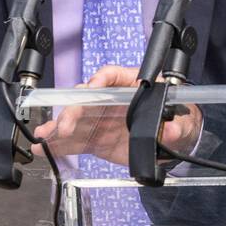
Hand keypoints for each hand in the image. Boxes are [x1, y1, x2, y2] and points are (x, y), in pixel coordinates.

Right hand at [30, 66, 202, 165]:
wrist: (174, 140)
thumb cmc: (178, 119)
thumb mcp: (182, 121)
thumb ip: (175, 125)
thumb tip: (168, 129)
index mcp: (132, 85)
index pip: (112, 76)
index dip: (101, 80)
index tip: (92, 87)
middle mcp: (111, 99)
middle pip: (87, 98)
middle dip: (73, 109)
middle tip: (64, 125)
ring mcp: (101, 119)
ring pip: (76, 120)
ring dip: (59, 127)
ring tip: (44, 137)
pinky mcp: (96, 139)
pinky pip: (77, 141)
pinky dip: (61, 145)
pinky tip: (45, 149)